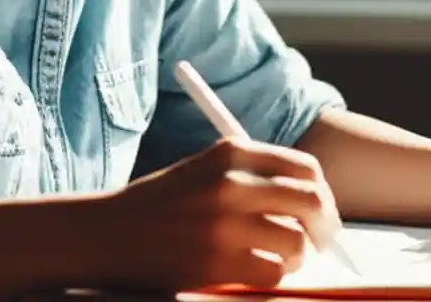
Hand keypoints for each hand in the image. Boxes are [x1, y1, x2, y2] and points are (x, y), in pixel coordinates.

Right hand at [95, 137, 340, 290]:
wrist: (105, 233)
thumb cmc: (159, 206)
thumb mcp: (204, 171)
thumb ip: (253, 179)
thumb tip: (313, 206)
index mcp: (231, 152)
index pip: (304, 169)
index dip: (321, 194)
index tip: (320, 211)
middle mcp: (231, 182)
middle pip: (311, 202)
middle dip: (324, 227)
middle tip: (320, 242)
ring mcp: (223, 223)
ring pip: (297, 242)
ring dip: (297, 256)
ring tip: (278, 259)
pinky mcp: (215, 262)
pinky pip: (273, 272)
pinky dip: (273, 276)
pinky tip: (254, 272)